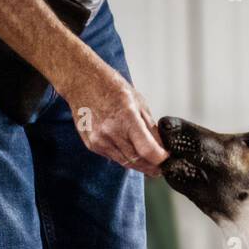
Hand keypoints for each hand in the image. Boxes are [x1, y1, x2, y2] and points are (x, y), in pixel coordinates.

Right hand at [57, 59, 166, 175]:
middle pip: (138, 161)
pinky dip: (124, 157)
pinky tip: (130, 151)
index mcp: (126, 118)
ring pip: (126, 162)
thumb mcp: (139, 102)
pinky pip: (113, 157)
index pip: (147, 150)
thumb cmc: (111, 87)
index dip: (160, 159)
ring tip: (149, 162)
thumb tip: (161, 146)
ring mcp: (99, 140)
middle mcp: (111, 132)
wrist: (82, 82)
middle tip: (161, 166)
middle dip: (152, 166)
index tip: (166, 159)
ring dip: (140, 165)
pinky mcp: (92, 145)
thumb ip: (150, 128)